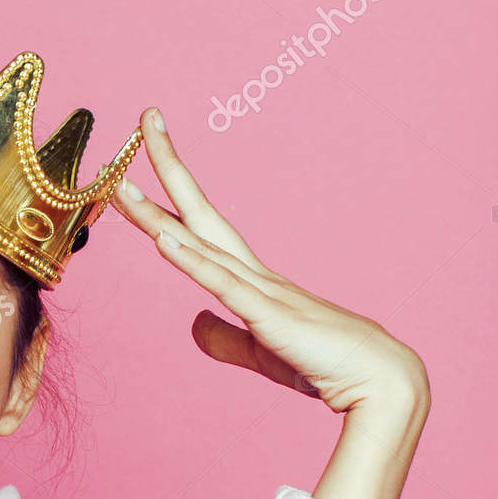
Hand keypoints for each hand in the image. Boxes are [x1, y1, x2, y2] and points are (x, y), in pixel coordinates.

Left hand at [110, 109, 429, 415]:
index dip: (166, 199)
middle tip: (145, 118)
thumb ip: (223, 338)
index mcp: (249, 278)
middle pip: (199, 212)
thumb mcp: (259, 351)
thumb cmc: (322, 363)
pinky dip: (191, 261)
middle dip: (168, 168)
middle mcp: (252, 272)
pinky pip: (222, 285)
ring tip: (121, 181)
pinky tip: (162, 239)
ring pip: (199, 242)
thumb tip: (193, 321)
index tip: (136, 168)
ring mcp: (260, 290)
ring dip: (157, 215)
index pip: (199, 227)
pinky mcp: (268, 316)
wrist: (376, 380)